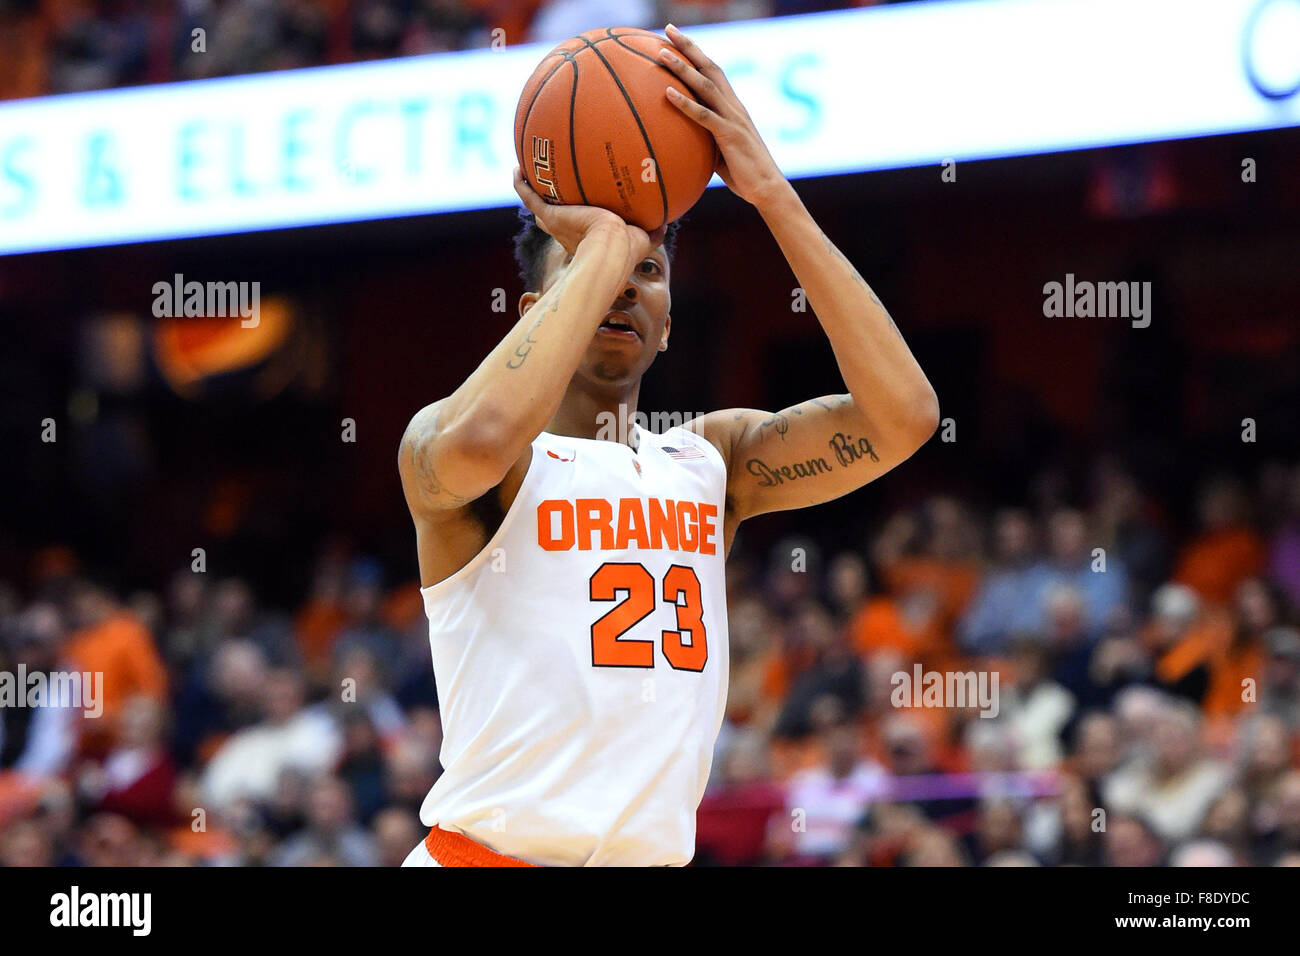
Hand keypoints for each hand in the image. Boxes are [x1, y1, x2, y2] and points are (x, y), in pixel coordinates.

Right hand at [513, 167, 665, 259]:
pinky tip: (517, 168)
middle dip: (549, 205)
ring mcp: (556, 222)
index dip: (573, 219)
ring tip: (524, 171)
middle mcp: (567, 230)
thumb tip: (668, 220)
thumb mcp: (646, 237)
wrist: (611, 249)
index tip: (574, 209)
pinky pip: (529, 196)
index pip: (577, 227)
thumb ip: (655, 228)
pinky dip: (521, 184)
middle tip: (547, 189)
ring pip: (537, 204)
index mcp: (586, 236)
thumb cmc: (628, 249)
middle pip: (553, 217)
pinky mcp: (550, 215)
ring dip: (529, 189)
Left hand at [659, 23, 787, 208]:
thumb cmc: (744, 174)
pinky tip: (667, 93)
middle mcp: (734, 106)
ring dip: (682, 68)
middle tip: (668, 28)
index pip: (714, 72)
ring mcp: (733, 119)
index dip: (696, 53)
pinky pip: (704, 116)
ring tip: (661, 53)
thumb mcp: (722, 151)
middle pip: (709, 67)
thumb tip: (683, 141)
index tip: (677, 37)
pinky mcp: (729, 135)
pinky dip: (685, 103)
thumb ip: (706, 139)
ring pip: (705, 86)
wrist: (768, 189)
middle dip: (689, 46)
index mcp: (733, 107)